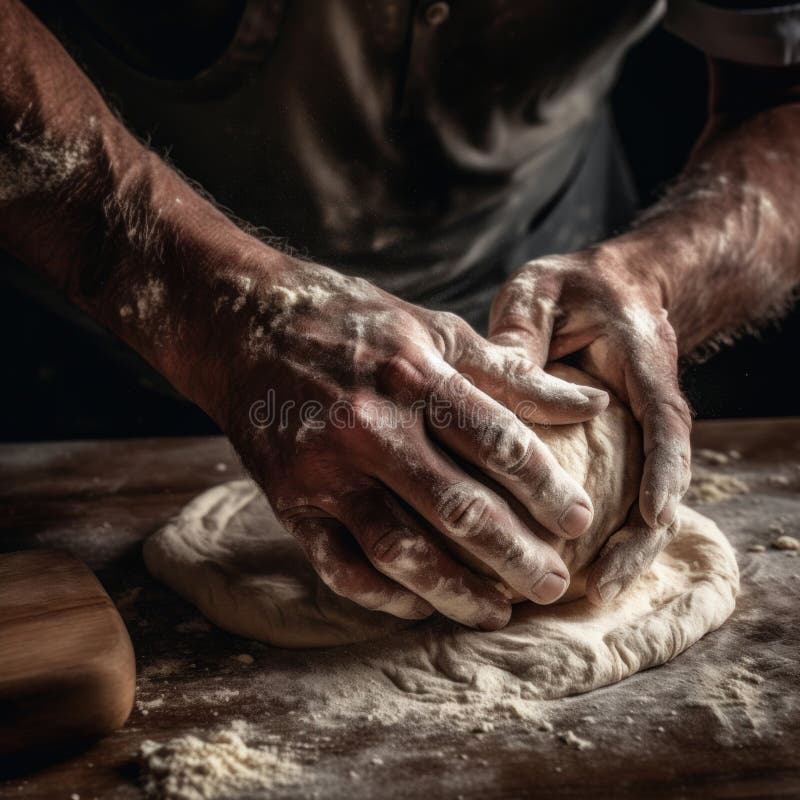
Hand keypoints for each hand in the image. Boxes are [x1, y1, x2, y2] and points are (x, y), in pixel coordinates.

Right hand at [195, 254, 609, 628]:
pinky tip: (419, 605)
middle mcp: (370, 426)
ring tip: (498, 612)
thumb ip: (510, 372)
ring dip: (457, 591)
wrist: (243, 324)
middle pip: (459, 508)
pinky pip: (339, 565)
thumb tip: (590, 403)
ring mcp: (325, 469)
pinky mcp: (289, 500)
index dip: (547, 488)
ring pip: (400, 551)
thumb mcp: (432, 329)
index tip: (580, 520)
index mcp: (413, 375)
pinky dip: (382, 595)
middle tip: (554, 585)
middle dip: (517, 556)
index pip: (498, 443)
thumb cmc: (349, 322)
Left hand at [488, 247, 691, 604]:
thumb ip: (521, 332)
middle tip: (604, 583)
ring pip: (650, 496)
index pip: (664, 418)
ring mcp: (638, 429)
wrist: (612, 289)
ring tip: (594, 592)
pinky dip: (614, 532)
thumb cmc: (575, 288)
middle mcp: (650, 403)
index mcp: (640, 363)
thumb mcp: (540, 293)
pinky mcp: (622, 444)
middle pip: (665, 476)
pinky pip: (627, 492)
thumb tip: (494, 378)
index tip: (652, 512)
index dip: (663, 467)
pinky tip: (584, 569)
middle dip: (642, 534)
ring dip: (629, 546)